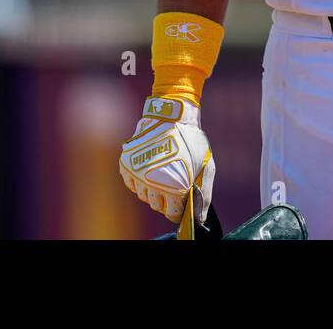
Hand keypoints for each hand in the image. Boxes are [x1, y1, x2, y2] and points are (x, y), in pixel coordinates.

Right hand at [119, 96, 214, 223]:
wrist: (170, 114)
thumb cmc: (190, 140)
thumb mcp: (205, 164)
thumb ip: (204, 192)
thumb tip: (200, 217)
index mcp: (174, 185)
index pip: (171, 213)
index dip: (178, 210)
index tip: (181, 203)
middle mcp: (152, 183)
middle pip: (156, 205)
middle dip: (166, 199)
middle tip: (173, 184)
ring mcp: (137, 174)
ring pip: (143, 196)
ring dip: (152, 190)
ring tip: (162, 173)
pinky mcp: (127, 165)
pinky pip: (131, 184)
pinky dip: (139, 181)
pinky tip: (149, 170)